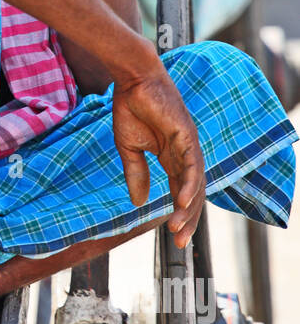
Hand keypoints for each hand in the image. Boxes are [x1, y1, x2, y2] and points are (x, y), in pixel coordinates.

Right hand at [112, 67, 205, 247]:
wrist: (132, 79)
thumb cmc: (131, 107)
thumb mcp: (129, 149)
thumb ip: (136, 174)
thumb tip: (138, 203)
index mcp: (172, 157)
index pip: (180, 191)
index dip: (179, 214)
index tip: (174, 238)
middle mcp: (185, 154)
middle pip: (193, 193)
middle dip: (187, 219)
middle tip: (181, 243)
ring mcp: (188, 144)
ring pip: (194, 183)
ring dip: (187, 208)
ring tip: (178, 228)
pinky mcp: (186, 134)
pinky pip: (191, 165)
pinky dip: (188, 184)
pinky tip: (182, 201)